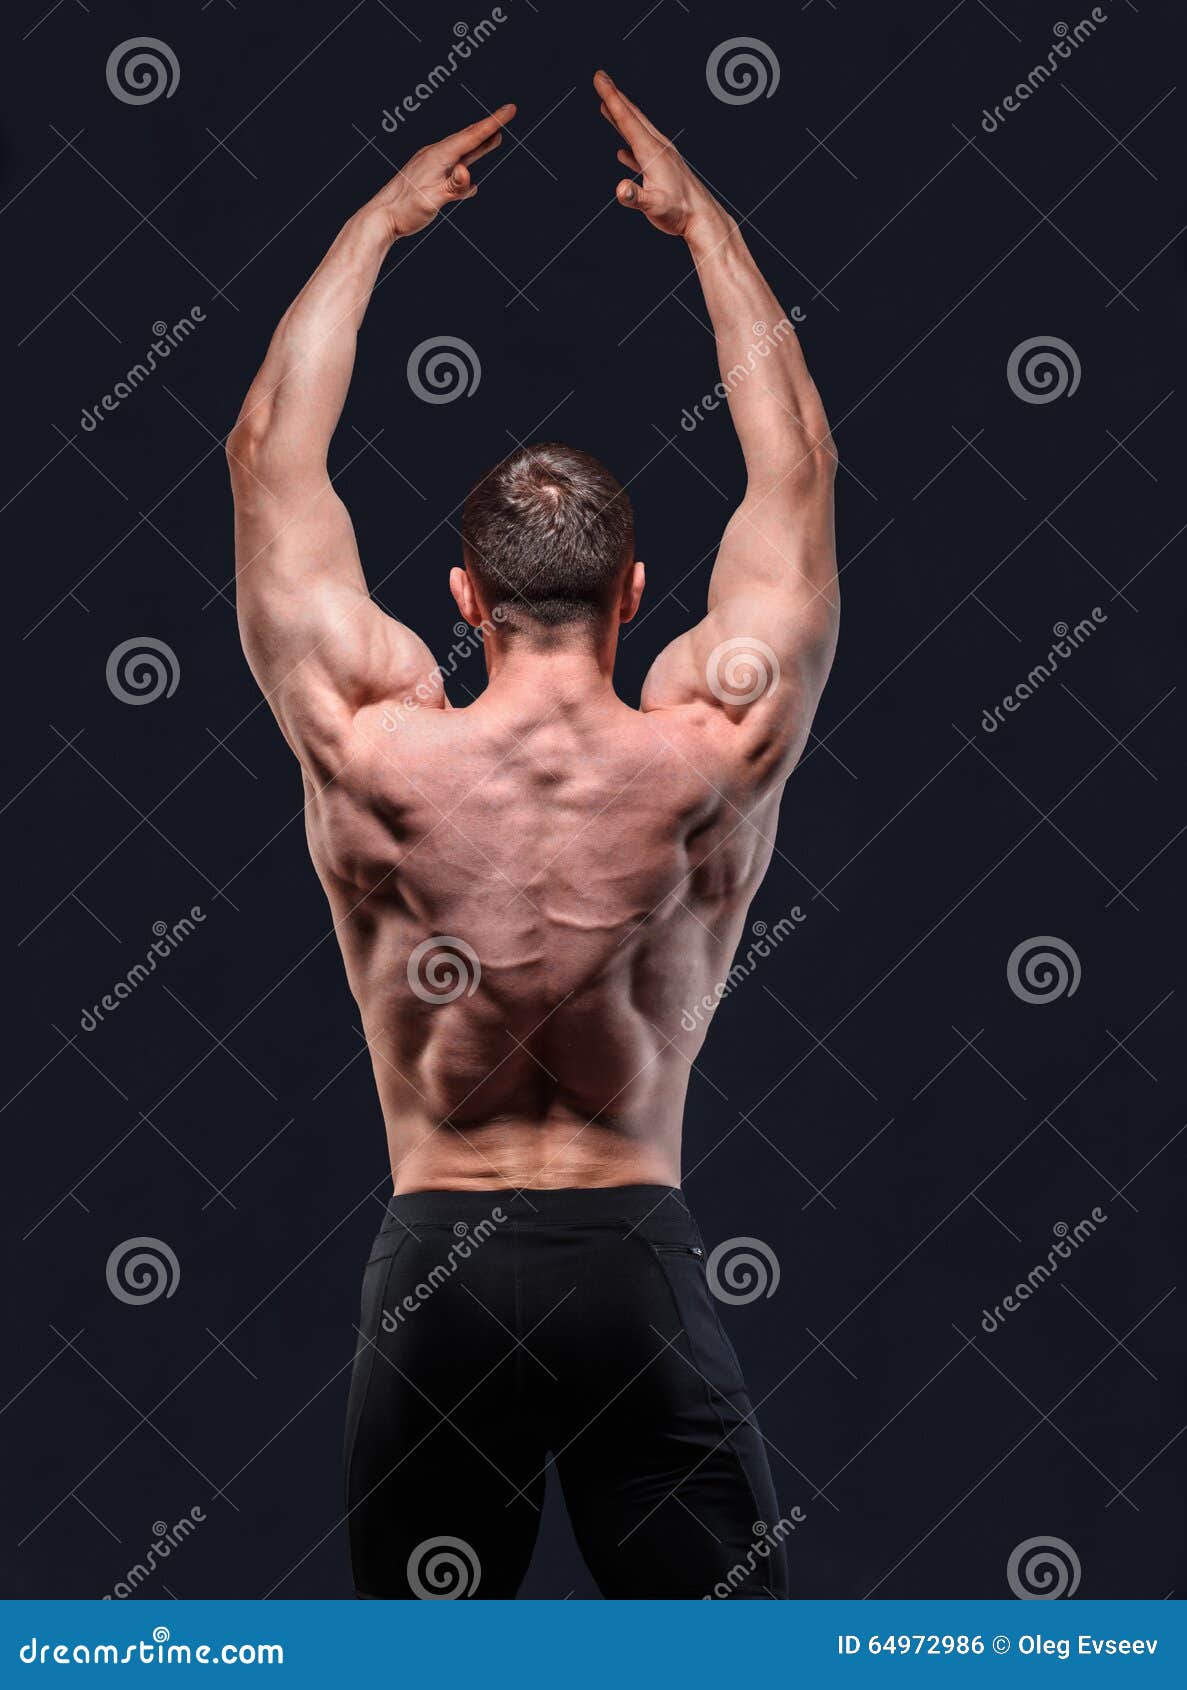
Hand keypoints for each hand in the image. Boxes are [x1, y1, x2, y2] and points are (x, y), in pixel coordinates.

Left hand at [370, 104, 515, 238]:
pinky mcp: (426, 176)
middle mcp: (434, 155)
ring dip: (478, 144)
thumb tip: (466, 170)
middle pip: (467, 138)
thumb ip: (452, 186)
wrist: (380, 217)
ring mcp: (429, 164)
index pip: (472, 136)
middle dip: (489, 127)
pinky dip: (465, 163)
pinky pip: (451, 166)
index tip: (511, 109)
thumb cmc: (405, 211)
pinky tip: (468, 175)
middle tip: (508, 114)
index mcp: (438, 156)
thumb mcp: (432, 199)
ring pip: (460, 151)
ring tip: (494, 137)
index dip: (494, 123)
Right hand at [594, 71, 724, 242]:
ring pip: (638, 131)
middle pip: (633, 117)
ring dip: (622, 118)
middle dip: (615, 97)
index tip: (599, 77)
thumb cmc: (679, 213)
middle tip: (601, 78)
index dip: (610, 97)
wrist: (702, 218)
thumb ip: (636, 197)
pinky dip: (631, 146)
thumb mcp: (655, 206)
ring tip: (609, 107)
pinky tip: (623, 152)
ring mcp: (662, 159)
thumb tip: (621, 189)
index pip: (626, 119)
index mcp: (651, 152)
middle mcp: (658, 149)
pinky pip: (643, 152)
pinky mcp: (665, 171)